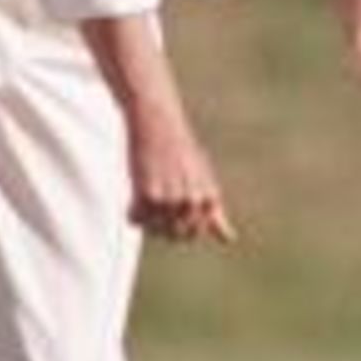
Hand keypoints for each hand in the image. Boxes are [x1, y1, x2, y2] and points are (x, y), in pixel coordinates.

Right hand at [127, 106, 237, 243]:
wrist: (157, 121)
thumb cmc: (180, 150)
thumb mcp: (202, 178)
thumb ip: (213, 212)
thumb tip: (229, 240)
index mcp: (208, 198)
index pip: (195, 233)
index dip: (180, 225)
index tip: (171, 207)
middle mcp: (192, 201)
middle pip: (174, 235)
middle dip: (162, 226)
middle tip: (156, 202)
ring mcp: (170, 199)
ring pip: (154, 230)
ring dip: (146, 220)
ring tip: (145, 197)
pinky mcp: (147, 194)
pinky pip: (136, 219)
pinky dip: (132, 213)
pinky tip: (134, 197)